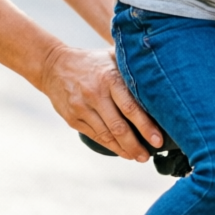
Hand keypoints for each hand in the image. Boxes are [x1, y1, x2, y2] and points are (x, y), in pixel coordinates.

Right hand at [41, 45, 163, 161]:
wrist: (53, 65)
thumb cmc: (91, 62)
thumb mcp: (111, 57)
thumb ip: (132, 65)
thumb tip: (161, 73)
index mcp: (109, 78)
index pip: (130, 107)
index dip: (146, 126)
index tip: (158, 140)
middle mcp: (95, 94)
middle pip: (119, 127)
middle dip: (136, 145)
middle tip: (148, 156)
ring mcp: (82, 108)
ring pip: (106, 136)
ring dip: (124, 150)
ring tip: (138, 157)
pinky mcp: (73, 119)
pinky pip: (95, 136)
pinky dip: (110, 146)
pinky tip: (121, 151)